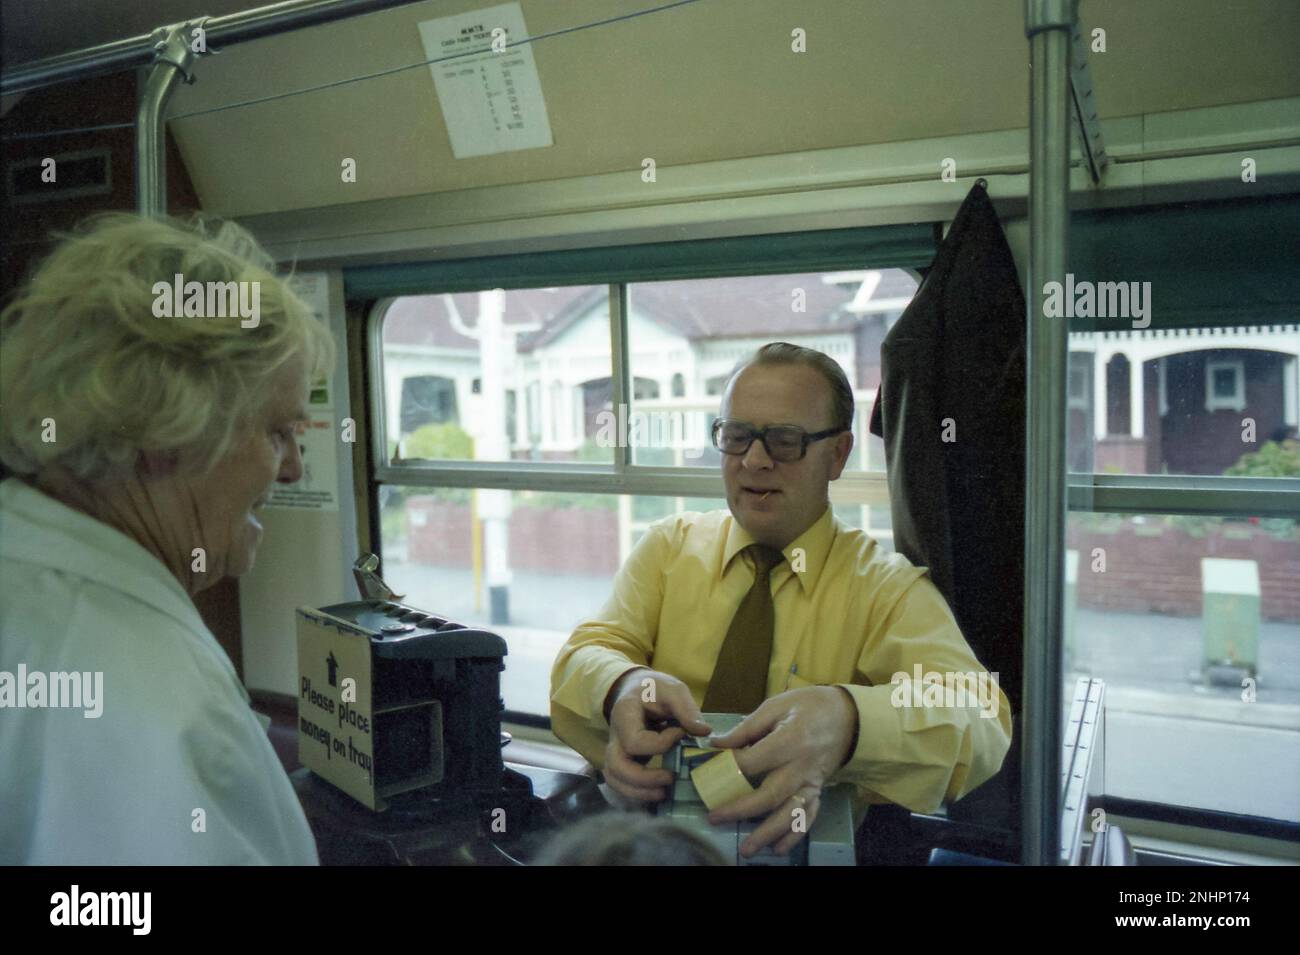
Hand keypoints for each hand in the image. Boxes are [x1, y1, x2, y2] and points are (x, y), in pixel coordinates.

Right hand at [602, 669, 711, 803]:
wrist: (636, 690)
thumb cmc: (654, 689)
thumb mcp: (672, 689)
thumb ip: (686, 709)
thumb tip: (704, 732)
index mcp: (624, 715)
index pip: (635, 741)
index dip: (661, 744)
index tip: (680, 734)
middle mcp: (614, 736)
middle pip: (616, 766)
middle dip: (643, 779)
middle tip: (670, 778)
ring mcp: (616, 750)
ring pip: (614, 779)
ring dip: (637, 792)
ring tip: (663, 793)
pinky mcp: (622, 760)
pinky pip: (620, 782)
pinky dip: (635, 793)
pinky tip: (656, 793)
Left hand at [705, 685, 856, 857]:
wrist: (849, 716)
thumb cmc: (810, 706)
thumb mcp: (777, 705)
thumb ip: (747, 727)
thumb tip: (718, 743)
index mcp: (790, 741)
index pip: (754, 762)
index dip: (730, 766)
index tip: (711, 768)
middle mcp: (802, 767)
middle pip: (770, 795)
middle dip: (741, 810)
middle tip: (715, 819)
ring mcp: (812, 782)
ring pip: (789, 813)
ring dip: (768, 833)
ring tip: (747, 849)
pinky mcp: (819, 790)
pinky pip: (808, 816)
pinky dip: (794, 835)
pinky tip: (779, 848)